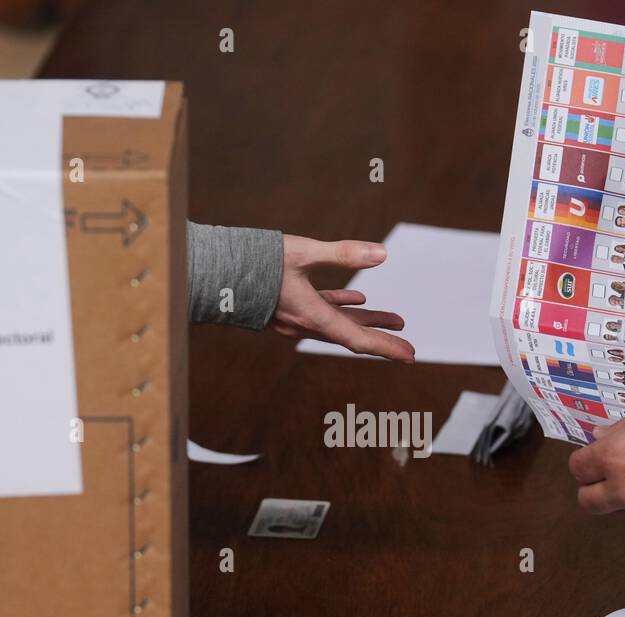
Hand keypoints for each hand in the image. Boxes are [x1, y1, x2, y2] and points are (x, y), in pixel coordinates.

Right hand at [270, 235, 414, 361]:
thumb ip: (343, 254)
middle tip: (409, 346)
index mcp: (311, 316)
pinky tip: (358, 298)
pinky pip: (322, 310)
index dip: (386, 348)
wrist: (214, 271)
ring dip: (366, 320)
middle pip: (351, 334)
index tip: (410, 357)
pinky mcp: (287, 306)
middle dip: (381, 337)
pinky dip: (342, 306)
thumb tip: (383, 254)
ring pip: (339, 322)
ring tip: (395, 319)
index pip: (356, 339)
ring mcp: (294, 317)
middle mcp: (304, 324)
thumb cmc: (256, 260)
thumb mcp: (304, 252)